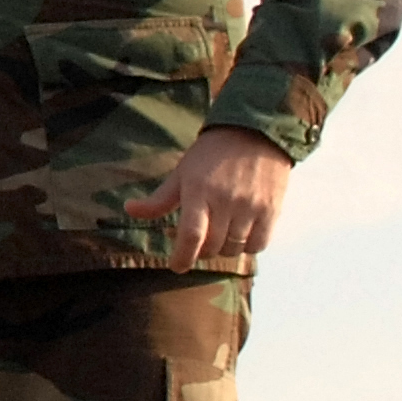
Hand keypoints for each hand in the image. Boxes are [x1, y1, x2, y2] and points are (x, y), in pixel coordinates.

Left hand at [126, 127, 293, 267]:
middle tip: (197, 244)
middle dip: (200, 252)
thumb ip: (159, 199)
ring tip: (218, 238)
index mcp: (199, 190)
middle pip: (212, 245)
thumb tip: (129, 210)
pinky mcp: (272, 210)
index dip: (182, 256)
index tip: (176, 267)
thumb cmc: (211, 154)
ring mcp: (251, 206)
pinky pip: (259, 244)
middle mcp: (226, 200)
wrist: (256, 133)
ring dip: (222, 250)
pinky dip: (247, 248)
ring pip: (234, 248)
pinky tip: (239, 237)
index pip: (191, 234)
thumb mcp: (182, 172)